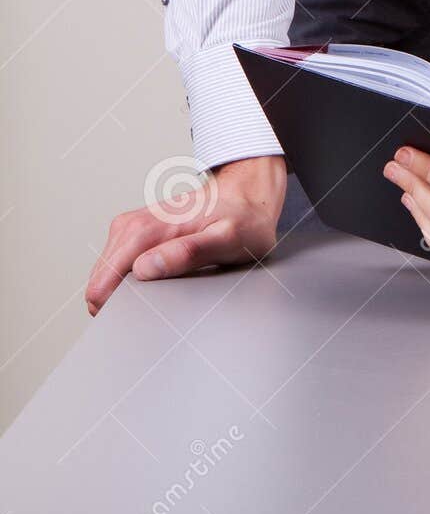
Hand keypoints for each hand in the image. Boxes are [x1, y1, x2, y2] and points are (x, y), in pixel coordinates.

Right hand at [84, 154, 287, 315]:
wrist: (246, 194)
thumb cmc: (241, 218)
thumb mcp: (228, 239)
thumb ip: (188, 253)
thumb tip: (144, 269)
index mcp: (148, 228)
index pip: (103, 281)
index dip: (115, 308)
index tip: (140, 319)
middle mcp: (133, 224)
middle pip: (99, 281)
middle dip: (118, 301)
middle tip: (158, 306)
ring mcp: (131, 227)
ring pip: (104, 275)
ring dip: (121, 292)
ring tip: (158, 293)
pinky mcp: (135, 233)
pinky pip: (115, 266)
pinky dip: (126, 282)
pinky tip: (152, 284)